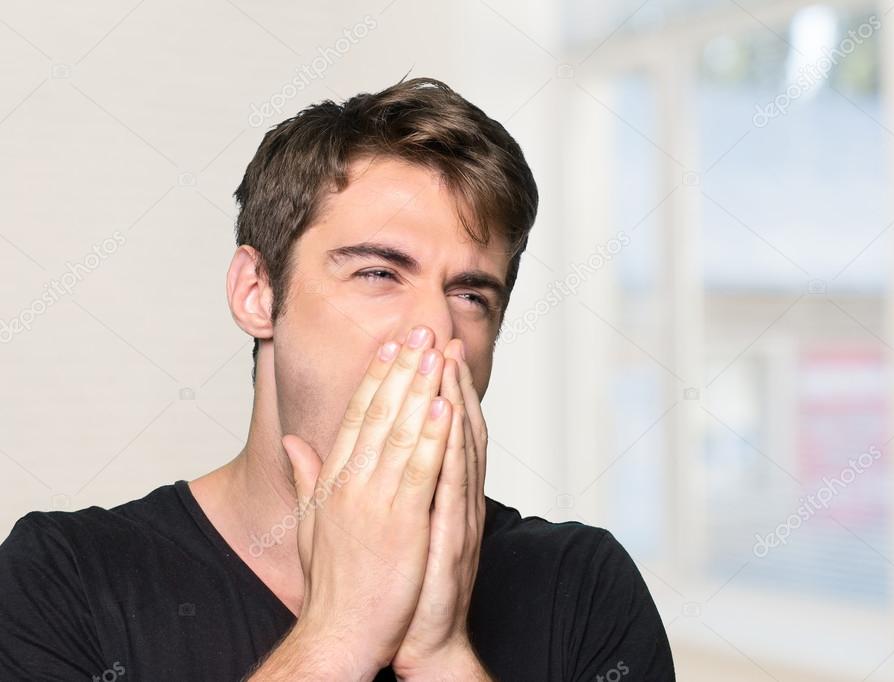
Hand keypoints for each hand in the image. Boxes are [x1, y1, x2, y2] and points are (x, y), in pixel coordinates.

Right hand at [256, 326, 457, 679]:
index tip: (391, 346)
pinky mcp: (403, 524)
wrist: (339, 634)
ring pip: (402, 432)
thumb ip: (305, 477)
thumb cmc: (332, 583)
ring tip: (437, 352)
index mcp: (334, 481)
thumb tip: (293, 441)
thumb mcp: (309, 523)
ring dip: (422, 388)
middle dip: (402, 368)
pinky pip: (421, 470)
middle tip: (420, 331)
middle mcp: (351, 483)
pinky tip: (446, 406)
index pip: (356, 416)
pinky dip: (435, 436)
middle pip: (379, 413)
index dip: (376, 377)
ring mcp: (375, 502)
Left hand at [392, 338, 489, 679]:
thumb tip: (330, 453)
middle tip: (438, 333)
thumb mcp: (383, 528)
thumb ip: (364, 486)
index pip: (432, 430)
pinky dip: (452, 445)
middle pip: (451, 427)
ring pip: (457, 445)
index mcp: (432, 492)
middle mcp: (451, 497)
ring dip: (452, 397)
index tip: (418, 347)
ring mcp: (455, 515)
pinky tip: (448, 413)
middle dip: (443, 378)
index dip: (426, 387)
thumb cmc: (401, 585)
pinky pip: (453, 483)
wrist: (418, 639)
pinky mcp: (452, 536)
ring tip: (444, 355)